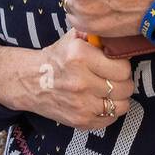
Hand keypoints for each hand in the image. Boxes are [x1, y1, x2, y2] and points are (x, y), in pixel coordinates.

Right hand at [0, 34, 133, 127]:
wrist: (31, 81)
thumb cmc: (56, 58)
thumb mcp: (73, 38)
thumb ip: (96, 34)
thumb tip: (120, 38)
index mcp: (79, 56)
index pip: (122, 67)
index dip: (123, 65)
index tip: (117, 64)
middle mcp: (80, 81)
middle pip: (124, 87)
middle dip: (124, 81)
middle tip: (116, 77)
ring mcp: (81, 104)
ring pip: (121, 105)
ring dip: (120, 98)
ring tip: (111, 90)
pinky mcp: (80, 121)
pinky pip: (110, 119)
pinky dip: (111, 111)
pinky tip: (102, 102)